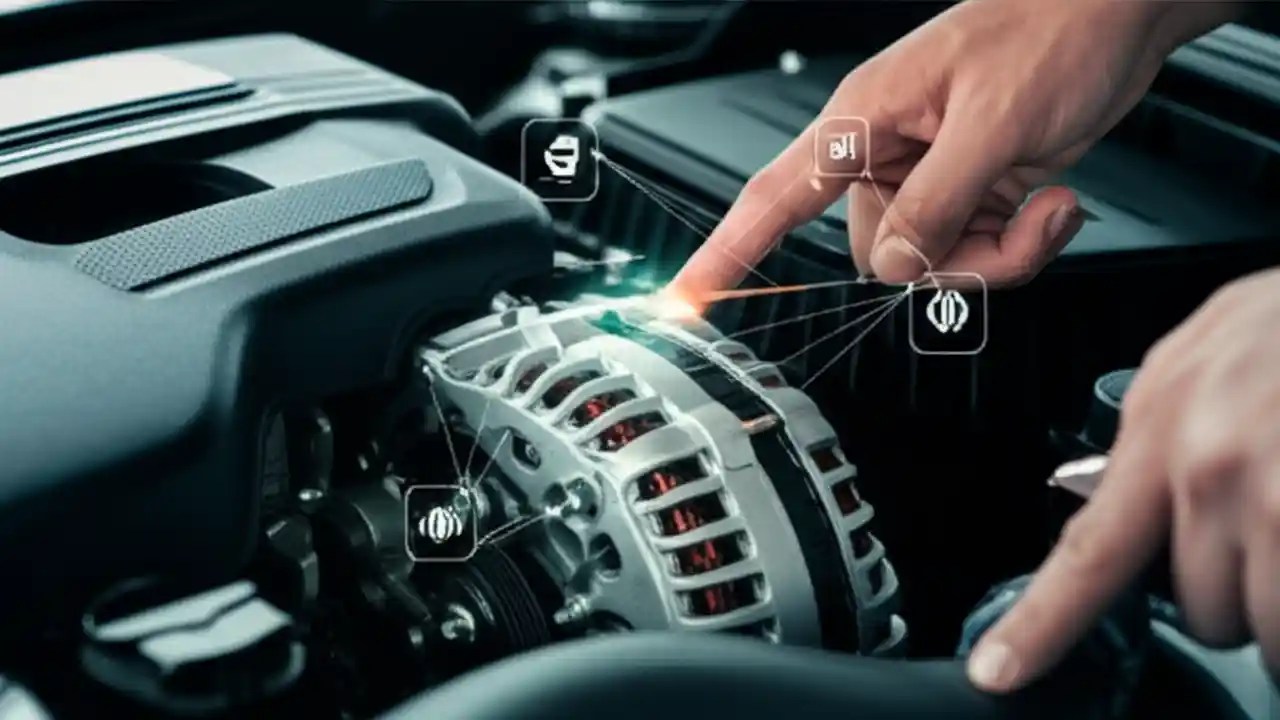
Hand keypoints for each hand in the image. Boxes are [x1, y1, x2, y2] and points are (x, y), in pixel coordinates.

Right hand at [668, 0, 1239, 301]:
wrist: (1121, 12)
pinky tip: (1050, 205)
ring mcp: (930, 174)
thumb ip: (935, 204)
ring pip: (930, 263)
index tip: (683, 301)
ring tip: (1043, 208)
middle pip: (879, 256)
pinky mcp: (972, 189)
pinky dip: (1017, 245)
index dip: (724, 253)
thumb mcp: (992, 122)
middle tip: (1009, 226)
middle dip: (951, 261)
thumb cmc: (1053, 28)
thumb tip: (895, 267)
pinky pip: (972, 252)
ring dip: (995, 255)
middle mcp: (886, 152)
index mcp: (862, 121)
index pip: (773, 198)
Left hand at [968, 267, 1279, 691]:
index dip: (1039, 625)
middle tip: (1265, 529)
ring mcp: (1274, 499)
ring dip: (1278, 600)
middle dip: (1233, 592)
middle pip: (1200, 608)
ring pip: (1262, 624)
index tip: (996, 671)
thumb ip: (1155, 434)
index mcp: (1160, 425)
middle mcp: (1210, 469)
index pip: (1087, 550)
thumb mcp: (1198, 359)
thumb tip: (1115, 494)